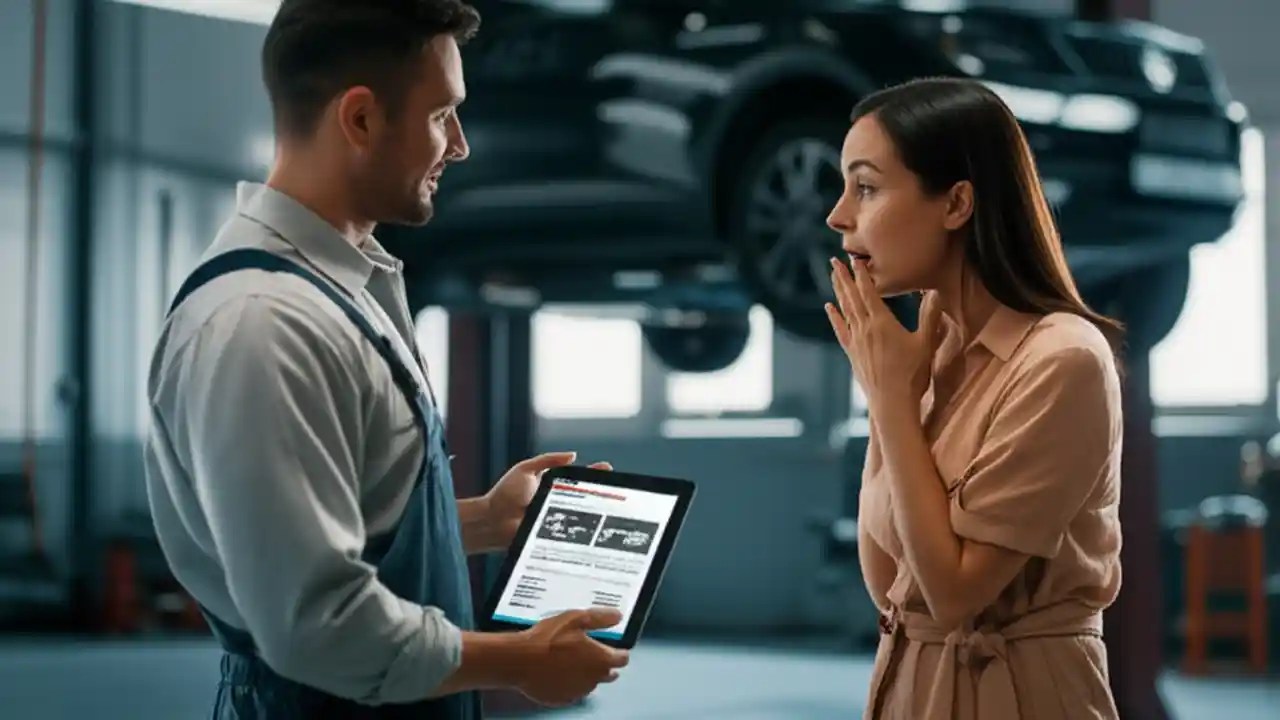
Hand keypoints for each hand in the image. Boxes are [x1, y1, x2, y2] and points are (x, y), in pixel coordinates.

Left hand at [486, 452, 611, 549]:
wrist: (492, 520)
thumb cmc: (505, 493)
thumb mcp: (526, 470)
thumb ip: (548, 460)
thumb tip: (573, 455)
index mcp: (552, 485)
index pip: (576, 478)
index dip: (592, 474)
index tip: (607, 469)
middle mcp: (557, 502)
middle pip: (583, 497)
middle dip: (600, 492)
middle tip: (616, 487)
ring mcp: (556, 520)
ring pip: (581, 516)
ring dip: (595, 512)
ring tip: (611, 504)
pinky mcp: (554, 536)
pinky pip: (570, 533)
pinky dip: (583, 531)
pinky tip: (597, 528)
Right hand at [515, 608, 630, 706]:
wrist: (520, 660)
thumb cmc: (547, 639)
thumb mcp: (576, 618)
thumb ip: (600, 618)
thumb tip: (617, 616)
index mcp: (600, 660)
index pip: (622, 659)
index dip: (620, 651)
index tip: (616, 647)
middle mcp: (593, 679)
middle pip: (608, 673)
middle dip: (604, 664)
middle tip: (591, 651)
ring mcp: (578, 691)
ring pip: (590, 682)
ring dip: (585, 673)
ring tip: (569, 659)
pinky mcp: (562, 699)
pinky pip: (572, 691)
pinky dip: (569, 682)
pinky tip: (558, 671)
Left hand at [825, 257, 941, 415]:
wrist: (891, 403)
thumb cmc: (912, 375)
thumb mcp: (925, 343)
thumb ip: (929, 316)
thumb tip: (936, 292)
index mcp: (881, 323)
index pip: (869, 292)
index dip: (862, 274)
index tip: (856, 259)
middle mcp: (864, 329)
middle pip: (852, 297)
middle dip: (844, 277)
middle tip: (835, 260)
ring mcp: (856, 341)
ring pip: (845, 310)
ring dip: (839, 292)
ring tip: (833, 276)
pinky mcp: (852, 354)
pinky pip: (841, 330)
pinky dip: (835, 317)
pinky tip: (829, 308)